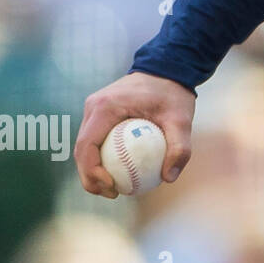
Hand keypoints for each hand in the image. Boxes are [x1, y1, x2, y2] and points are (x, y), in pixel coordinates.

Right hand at [75, 71, 196, 198]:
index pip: (86, 146)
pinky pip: (96, 140)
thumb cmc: (173, 92)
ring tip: (115, 189)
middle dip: (91, 177)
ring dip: (94, 170)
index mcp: (104, 107)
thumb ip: (179, 147)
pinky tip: (120, 174)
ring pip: (86, 146)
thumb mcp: (182, 118)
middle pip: (81, 149)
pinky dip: (103, 158)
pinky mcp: (101, 113)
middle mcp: (93, 107)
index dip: (92, 172)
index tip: (112, 188)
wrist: (168, 68)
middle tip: (113, 194)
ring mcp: (94, 110)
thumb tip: (170, 177)